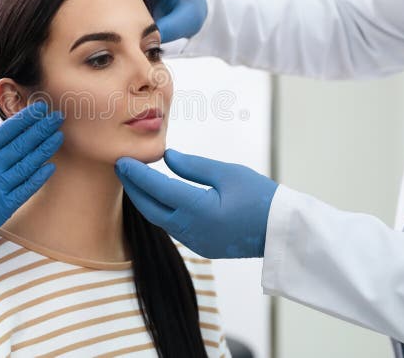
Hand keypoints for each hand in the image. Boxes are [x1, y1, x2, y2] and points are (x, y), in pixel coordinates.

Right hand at [0, 101, 63, 283]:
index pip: (7, 130)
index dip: (25, 118)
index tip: (39, 109)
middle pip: (23, 144)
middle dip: (41, 129)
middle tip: (57, 117)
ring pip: (29, 164)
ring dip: (45, 149)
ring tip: (58, 136)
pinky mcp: (3, 208)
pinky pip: (26, 189)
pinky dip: (39, 177)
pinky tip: (50, 167)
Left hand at [115, 148, 276, 257]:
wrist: (282, 231)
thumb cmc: (261, 197)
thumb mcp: (228, 173)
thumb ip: (194, 166)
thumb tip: (167, 156)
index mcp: (199, 211)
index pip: (157, 189)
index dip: (137, 174)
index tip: (122, 160)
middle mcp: (192, 230)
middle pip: (150, 208)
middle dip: (133, 188)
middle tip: (121, 167)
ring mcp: (195, 242)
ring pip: (159, 219)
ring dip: (145, 200)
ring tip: (135, 179)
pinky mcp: (200, 246)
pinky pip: (172, 227)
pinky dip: (160, 210)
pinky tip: (157, 196)